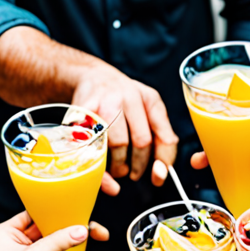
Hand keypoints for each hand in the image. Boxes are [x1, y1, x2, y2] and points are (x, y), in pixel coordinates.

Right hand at [72, 65, 178, 182]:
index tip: (157, 174)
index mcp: (149, 99)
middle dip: (138, 165)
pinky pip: (93, 145)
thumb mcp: (147, 111)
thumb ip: (159, 137)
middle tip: (133, 173)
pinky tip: (99, 167)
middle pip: (141, 142)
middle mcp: (129, 97)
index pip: (165, 135)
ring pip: (117, 144)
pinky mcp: (84, 110)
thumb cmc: (122, 101)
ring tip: (117, 168)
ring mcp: (105, 102)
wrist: (92, 76)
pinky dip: (97, 164)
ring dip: (118, 166)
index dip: (163, 161)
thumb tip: (160, 173)